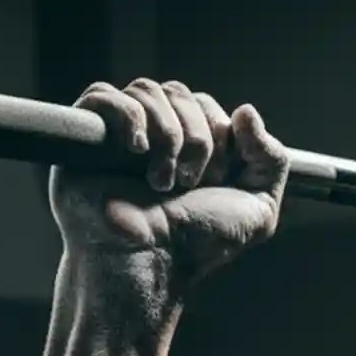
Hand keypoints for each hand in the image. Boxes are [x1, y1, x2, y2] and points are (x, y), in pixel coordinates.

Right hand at [49, 78, 288, 289]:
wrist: (153, 265)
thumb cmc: (198, 245)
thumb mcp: (258, 210)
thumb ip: (271, 160)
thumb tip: (246, 110)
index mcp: (190, 146)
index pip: (205, 103)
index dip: (218, 132)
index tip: (217, 179)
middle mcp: (154, 137)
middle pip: (178, 92)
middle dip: (196, 136)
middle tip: (191, 183)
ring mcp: (118, 138)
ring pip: (145, 90)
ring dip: (166, 133)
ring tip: (163, 181)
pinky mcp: (83, 142)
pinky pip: (101, 96)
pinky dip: (126, 115)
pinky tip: (137, 149)